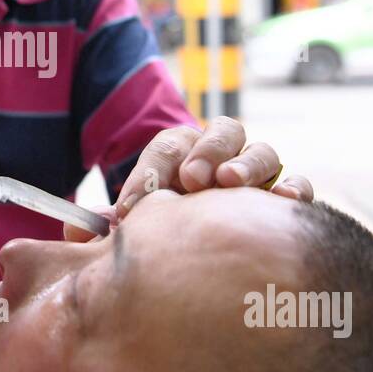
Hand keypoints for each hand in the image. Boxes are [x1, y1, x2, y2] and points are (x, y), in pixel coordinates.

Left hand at [64, 117, 313, 242]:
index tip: (135, 207)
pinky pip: (296, 183)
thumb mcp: (138, 221)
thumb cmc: (167, 224)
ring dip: (246, 164)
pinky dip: (291, 188)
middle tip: (191, 178)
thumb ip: (110, 225)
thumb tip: (75, 236)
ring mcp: (258, 172)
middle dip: (205, 152)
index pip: (168, 148)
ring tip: (228, 184)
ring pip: (261, 152)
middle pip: (222, 133)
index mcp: (182, 151)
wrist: (209, 238)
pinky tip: (279, 201)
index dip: (150, 172)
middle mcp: (223, 155)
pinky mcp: (285, 196)